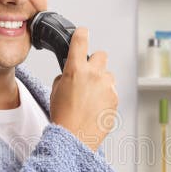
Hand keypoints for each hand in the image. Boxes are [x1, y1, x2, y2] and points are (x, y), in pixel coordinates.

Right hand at [49, 27, 117, 152]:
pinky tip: (95, 107)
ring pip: (108, 75)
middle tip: (87, 75)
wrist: (74, 138)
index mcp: (76, 69)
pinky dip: (105, 96)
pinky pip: (111, 91)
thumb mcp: (55, 91)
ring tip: (90, 97)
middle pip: (101, 55)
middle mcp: (94, 74)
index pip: (81, 40)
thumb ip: (65, 76)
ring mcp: (107, 86)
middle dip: (95, 62)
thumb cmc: (63, 118)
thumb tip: (72, 74)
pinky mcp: (115, 98)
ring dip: (101, 81)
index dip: (81, 34)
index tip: (83, 32)